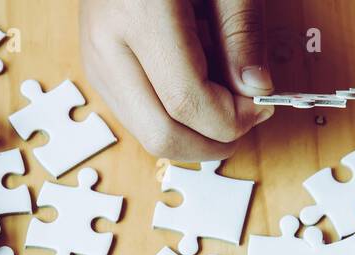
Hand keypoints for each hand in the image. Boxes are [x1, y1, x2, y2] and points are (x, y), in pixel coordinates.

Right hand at [80, 0, 272, 159]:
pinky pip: (135, 114)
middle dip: (211, 141)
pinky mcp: (93, 64)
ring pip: (145, 133)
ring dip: (191, 132)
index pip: (187, 103)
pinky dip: (170, 116)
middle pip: (160, 134)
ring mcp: (93, 57)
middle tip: (244, 120)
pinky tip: (195, 86)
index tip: (261, 107)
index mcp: (139, 13)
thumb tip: (256, 91)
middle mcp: (105, 42)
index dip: (230, 120)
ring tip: (221, 99)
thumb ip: (242, 34)